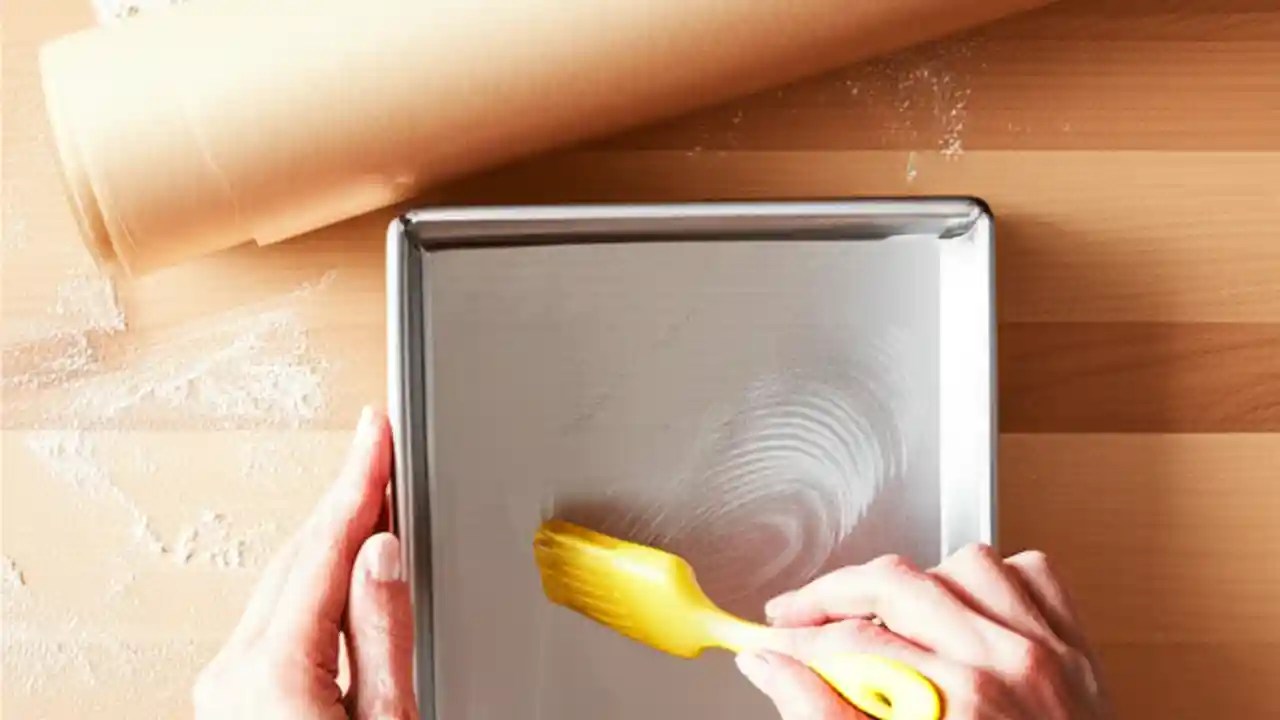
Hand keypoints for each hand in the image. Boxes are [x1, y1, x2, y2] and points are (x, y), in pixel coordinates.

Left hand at [194, 407, 417, 719]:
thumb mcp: (386, 719)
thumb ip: (384, 634)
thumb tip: (383, 555)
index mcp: (274, 671)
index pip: (326, 547)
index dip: (359, 480)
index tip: (375, 432)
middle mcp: (236, 672)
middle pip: (302, 557)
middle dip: (348, 500)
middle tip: (382, 450)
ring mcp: (227, 686)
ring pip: (287, 583)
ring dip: (333, 539)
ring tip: (373, 498)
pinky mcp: (234, 697)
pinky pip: (278, 615)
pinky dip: (315, 581)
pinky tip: (344, 565)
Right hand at [736, 546, 1108, 718]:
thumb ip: (825, 718)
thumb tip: (771, 668)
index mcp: (958, 704)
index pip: (849, 643)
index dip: (793, 639)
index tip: (768, 641)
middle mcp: (1007, 665)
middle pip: (895, 582)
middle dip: (833, 594)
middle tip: (799, 615)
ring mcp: (1048, 650)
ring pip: (964, 564)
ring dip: (916, 583)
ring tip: (887, 617)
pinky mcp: (1077, 648)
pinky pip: (1031, 575)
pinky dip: (992, 583)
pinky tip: (964, 609)